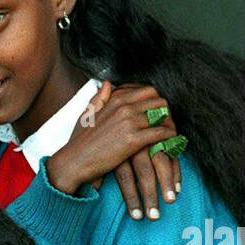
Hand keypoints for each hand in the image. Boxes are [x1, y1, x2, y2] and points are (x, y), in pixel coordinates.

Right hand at [47, 81, 180, 216]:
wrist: (73, 161)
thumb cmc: (79, 142)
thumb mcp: (87, 114)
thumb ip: (100, 98)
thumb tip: (108, 83)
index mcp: (115, 98)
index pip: (148, 91)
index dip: (157, 102)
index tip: (158, 114)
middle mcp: (124, 106)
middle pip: (159, 101)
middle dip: (167, 112)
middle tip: (167, 125)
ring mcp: (129, 122)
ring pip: (163, 116)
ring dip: (170, 125)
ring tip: (170, 135)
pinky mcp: (133, 139)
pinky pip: (161, 133)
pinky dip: (169, 138)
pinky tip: (168, 144)